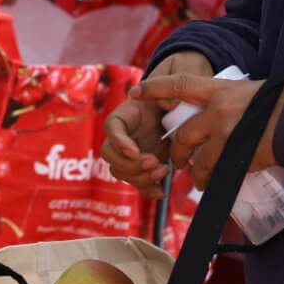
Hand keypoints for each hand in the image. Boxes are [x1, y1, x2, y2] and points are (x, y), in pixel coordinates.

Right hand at [101, 51, 212, 198]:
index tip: (135, 152)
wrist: (174, 112)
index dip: (120, 142)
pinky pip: (136, 183)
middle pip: (110, 155)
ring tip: (162, 170)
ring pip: (120, 172)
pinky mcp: (140, 167)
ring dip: (139, 176)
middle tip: (153, 162)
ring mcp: (128, 154)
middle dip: (130, 164)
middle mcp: (120, 137)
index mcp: (122, 115)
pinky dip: (147, 190)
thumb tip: (171, 102)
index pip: (111, 128)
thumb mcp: (167, 92)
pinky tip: (160, 191)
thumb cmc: (168, 99)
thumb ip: (167, 94)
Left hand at [132, 75, 283, 190]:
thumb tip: (225, 111)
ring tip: (198, 180)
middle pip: (183, 133)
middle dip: (176, 150)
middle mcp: (218, 109)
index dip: (156, 88)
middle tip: (176, 160)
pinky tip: (216, 185)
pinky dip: (213, 181)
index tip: (136, 92)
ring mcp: (225, 132)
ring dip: (195, 172)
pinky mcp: (235, 155)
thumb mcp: (253, 92)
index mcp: (221, 89)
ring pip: (197, 159)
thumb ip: (233, 101)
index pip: (180, 84)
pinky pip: (215, 173)